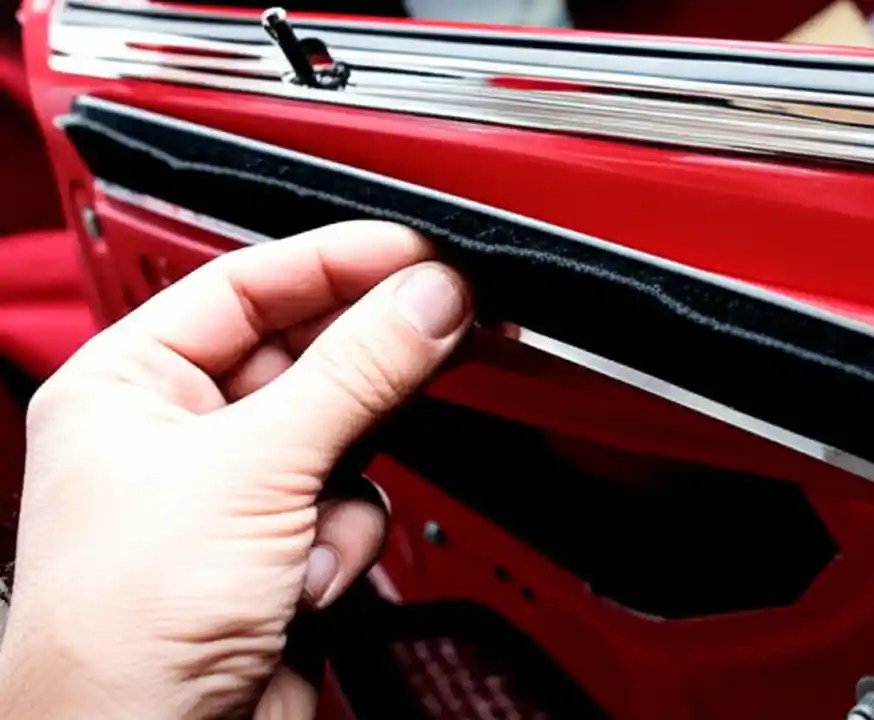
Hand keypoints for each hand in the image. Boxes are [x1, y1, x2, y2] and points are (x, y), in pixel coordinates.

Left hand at [0, 221, 470, 717]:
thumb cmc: (121, 629)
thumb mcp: (253, 470)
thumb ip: (355, 373)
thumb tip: (428, 298)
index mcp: (133, 383)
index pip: (247, 284)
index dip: (336, 261)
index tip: (417, 251)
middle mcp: (182, 430)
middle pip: (308, 357)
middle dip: (366, 368)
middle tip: (447, 325)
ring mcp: (237, 491)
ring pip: (346, 434)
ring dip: (345, 486)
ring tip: (314, 525)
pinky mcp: (285, 548)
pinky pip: (353, 504)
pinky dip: (344, 541)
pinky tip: (304, 579)